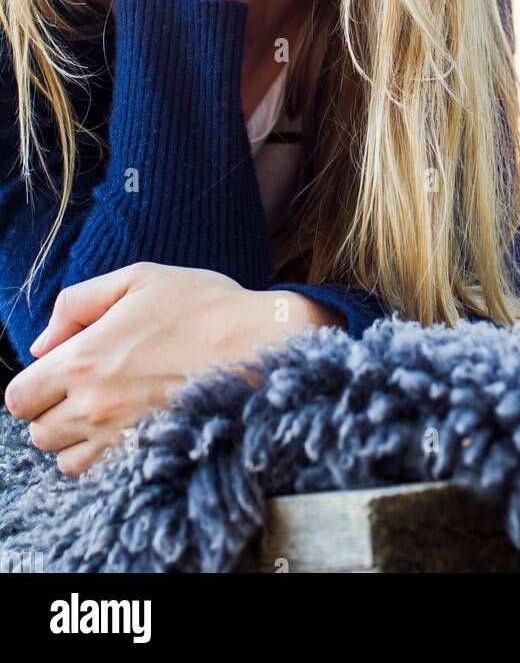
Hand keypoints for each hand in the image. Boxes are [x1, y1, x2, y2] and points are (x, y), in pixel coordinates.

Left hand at [3, 262, 326, 476]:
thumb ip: (77, 302)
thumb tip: (43, 343)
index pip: (19, 397)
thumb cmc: (205, 306)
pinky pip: (99, 474)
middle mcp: (93, 405)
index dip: (34, 385)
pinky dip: (103, 457)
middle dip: (54, 411)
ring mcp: (119, 437)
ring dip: (76, 439)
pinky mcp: (145, 457)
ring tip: (110, 409)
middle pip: (37, 433)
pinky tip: (128, 427)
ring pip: (64, 460)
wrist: (262, 346)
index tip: (59, 373)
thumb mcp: (138, 278)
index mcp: (83, 358)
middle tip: (89, 388)